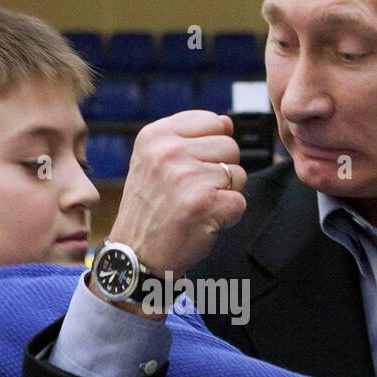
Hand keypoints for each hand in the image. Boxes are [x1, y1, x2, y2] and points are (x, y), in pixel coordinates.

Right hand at [107, 111, 246, 282]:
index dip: (211, 147)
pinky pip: (240, 201)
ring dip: (225, 194)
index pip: (212, 121)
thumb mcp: (155, 162)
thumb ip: (190, 138)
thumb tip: (227, 121)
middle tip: (194, 192)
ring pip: (238, 173)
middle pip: (230, 146)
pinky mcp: (205, 204)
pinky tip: (203, 222)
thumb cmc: (150, 209)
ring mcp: (187, 178)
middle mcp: (169, 152)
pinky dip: (228, 217)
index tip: (191, 168)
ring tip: (197, 206)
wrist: (136, 255)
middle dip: (221, 170)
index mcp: (155, 136)